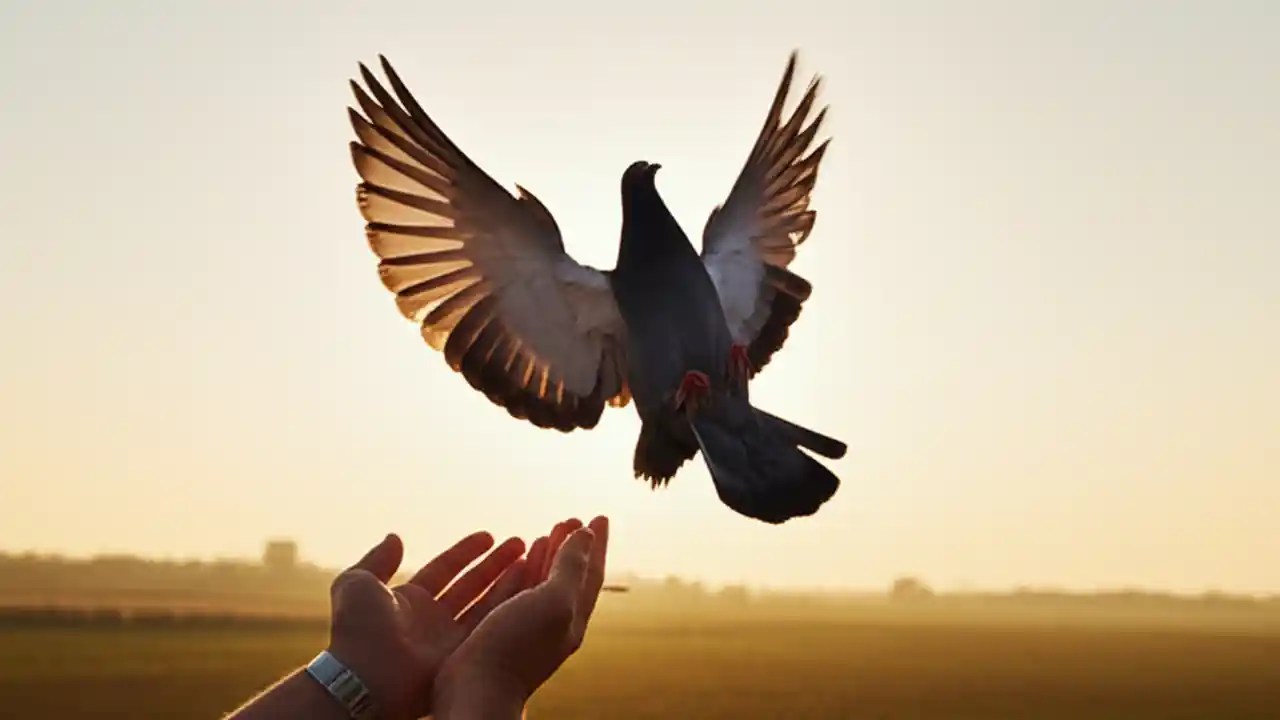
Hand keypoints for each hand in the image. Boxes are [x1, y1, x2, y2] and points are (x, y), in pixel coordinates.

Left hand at [326, 531, 526, 719]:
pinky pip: (489, 624)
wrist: (364, 676)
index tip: (489, 535)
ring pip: (485, 603)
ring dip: (507, 581)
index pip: (445, 569)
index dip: (466, 552)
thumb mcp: (357, 583)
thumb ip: (378, 559)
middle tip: (520, 544)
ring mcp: (448, 638)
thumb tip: (395, 537)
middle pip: (471, 584)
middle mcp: (433, 618)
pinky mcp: (462, 655)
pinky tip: (526, 583)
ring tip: (532, 559)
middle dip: (495, 564)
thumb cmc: (357, 630)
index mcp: (409, 600)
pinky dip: (507, 604)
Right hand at [434, 516, 609, 717]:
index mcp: (572, 618)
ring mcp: (526, 628)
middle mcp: (553, 624)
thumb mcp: (554, 601)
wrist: (474, 691)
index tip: (599, 516)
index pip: (591, 573)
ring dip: (548, 556)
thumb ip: (571, 568)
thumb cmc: (516, 646)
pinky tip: (515, 560)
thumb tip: (586, 535)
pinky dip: (521, 570)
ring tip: (548, 532)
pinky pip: (517, 592)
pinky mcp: (499, 630)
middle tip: (573, 520)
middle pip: (568, 577)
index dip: (596, 544)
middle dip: (572, 547)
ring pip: (542, 583)